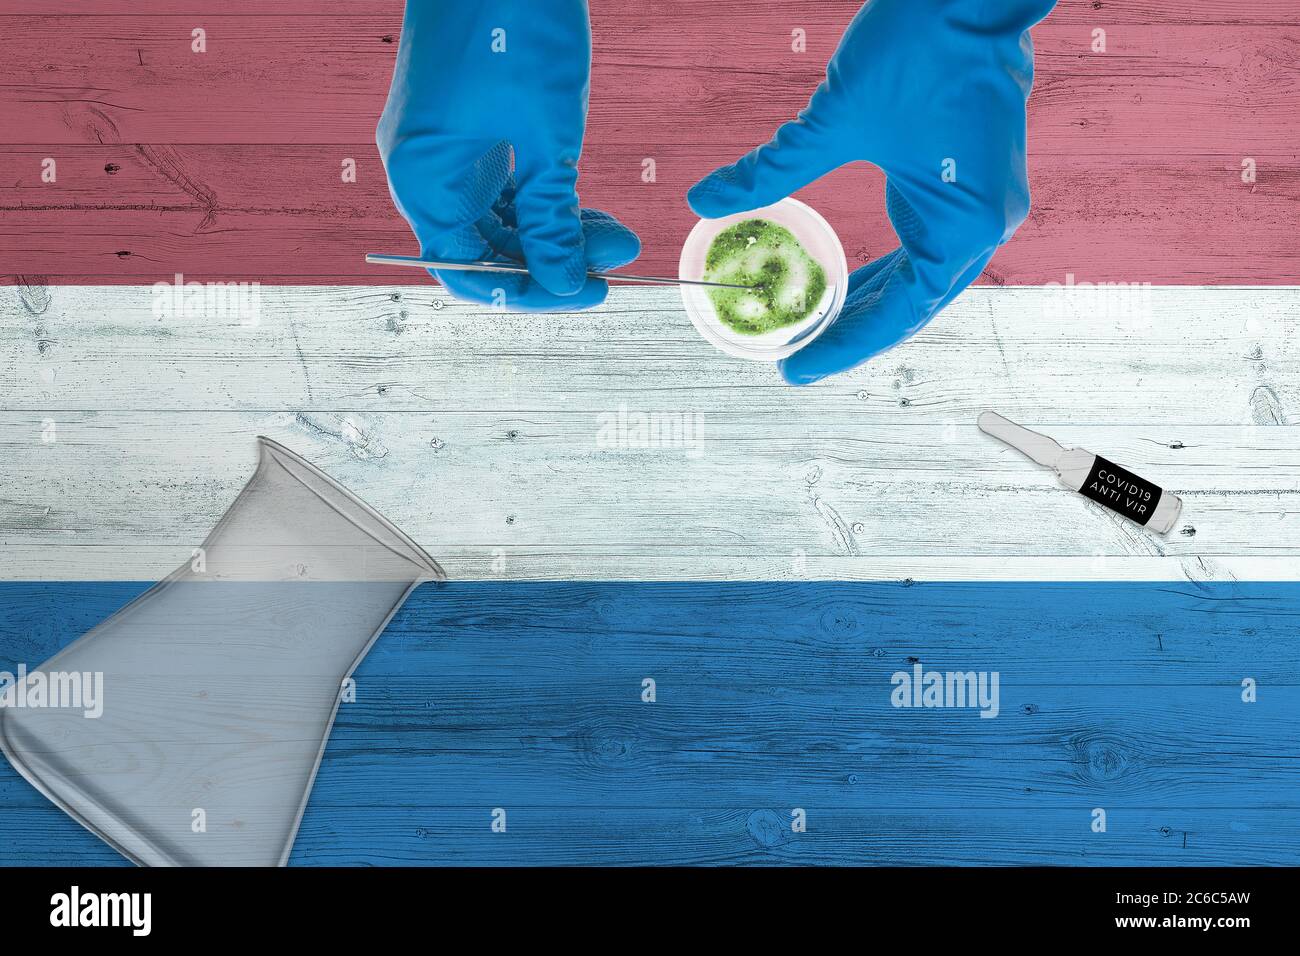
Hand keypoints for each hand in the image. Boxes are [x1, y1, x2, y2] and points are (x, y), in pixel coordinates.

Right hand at [377, 0, 639, 310]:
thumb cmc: (513, 25)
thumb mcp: (546, 138)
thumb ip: (552, 219)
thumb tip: (564, 284)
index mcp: (424, 181)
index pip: (469, 272)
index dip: (529, 293)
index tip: (588, 292)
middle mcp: (421, 170)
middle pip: (484, 248)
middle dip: (553, 258)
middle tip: (618, 258)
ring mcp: (440, 147)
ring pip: (496, 218)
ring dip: (553, 230)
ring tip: (615, 232)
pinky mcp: (461, 127)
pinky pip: (497, 184)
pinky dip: (540, 198)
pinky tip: (584, 204)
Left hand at [688, 0, 1055, 382]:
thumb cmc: (917, 47)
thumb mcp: (833, 119)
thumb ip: (771, 169)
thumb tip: (704, 199)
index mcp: (961, 227)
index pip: (897, 314)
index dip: (842, 347)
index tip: (793, 370)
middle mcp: (983, 227)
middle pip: (911, 306)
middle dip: (851, 332)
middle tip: (795, 357)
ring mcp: (983, 207)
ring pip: (921, 279)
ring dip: (870, 302)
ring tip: (815, 326)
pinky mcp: (974, 185)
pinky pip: (928, 246)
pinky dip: (889, 267)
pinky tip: (849, 279)